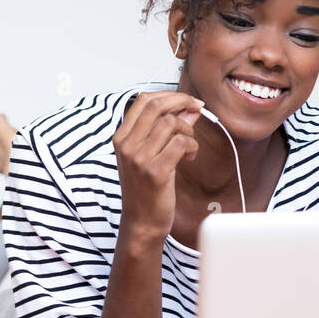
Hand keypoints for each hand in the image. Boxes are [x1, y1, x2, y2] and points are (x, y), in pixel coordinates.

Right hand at [113, 89, 204, 243]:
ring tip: (189, 144)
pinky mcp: (156, 171)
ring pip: (172, 123)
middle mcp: (126, 145)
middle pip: (157, 106)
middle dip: (182, 102)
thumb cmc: (145, 188)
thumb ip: (167, 128)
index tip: (187, 100)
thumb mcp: (150, 154)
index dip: (169, 95)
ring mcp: (139, 158)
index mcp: (121, 137)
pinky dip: (192, 145)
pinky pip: (181, 142)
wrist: (141, 222)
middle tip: (197, 108)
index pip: (143, 100)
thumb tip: (190, 107)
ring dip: (189, 130)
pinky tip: (190, 156)